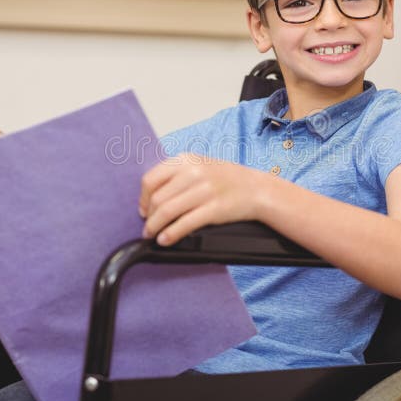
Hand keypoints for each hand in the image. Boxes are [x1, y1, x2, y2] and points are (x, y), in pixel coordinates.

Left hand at [139, 153, 265, 245]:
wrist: (256, 189)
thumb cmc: (227, 179)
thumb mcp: (200, 165)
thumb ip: (177, 174)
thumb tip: (151, 195)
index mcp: (187, 160)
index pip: (151, 179)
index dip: (143, 198)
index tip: (143, 209)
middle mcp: (194, 173)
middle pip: (157, 198)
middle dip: (148, 216)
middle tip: (148, 226)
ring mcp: (204, 191)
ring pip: (167, 211)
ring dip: (155, 227)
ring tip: (152, 235)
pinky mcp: (214, 209)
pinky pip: (184, 224)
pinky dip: (170, 234)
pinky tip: (165, 240)